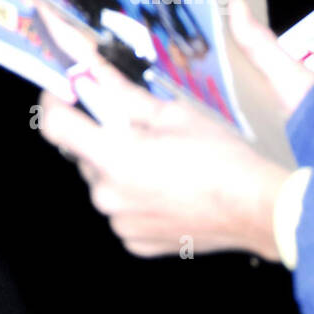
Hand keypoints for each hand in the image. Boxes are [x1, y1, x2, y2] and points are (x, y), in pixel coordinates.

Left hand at [36, 0, 313, 259]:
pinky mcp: (135, 242)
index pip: (55, 126)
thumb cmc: (219, 156)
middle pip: (82, 153)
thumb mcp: (170, 113)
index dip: (54, 101)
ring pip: (102, 181)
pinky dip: (133, 193)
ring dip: (117, 164)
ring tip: (158, 156)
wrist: (259, 210)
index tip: (63, 88)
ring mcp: (120, 223)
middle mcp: (107, 195)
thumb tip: (92, 71)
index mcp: (112, 158)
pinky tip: (165, 184)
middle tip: (131, 123)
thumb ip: (122, 94)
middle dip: (98, 133)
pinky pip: (121, 208)